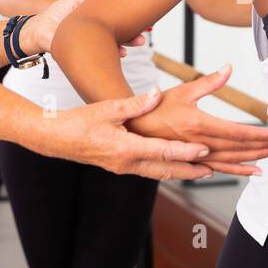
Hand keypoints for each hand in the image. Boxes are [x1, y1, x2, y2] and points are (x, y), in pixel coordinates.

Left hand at [26, 0, 142, 58]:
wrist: (39, 31)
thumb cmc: (59, 13)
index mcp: (100, 18)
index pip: (121, 16)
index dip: (134, 16)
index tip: (147, 14)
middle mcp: (100, 31)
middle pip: (121, 32)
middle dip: (134, 34)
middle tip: (144, 34)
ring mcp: (94, 42)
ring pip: (115, 43)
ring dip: (127, 43)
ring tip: (137, 42)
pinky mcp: (87, 51)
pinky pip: (103, 54)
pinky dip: (113, 53)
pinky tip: (120, 52)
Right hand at [35, 88, 219, 179]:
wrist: (55, 138)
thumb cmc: (79, 121)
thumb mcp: (108, 108)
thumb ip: (135, 103)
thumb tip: (155, 94)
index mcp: (125, 148)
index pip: (163, 151)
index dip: (185, 152)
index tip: (205, 151)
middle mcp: (126, 163)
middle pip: (166, 169)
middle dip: (191, 170)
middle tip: (212, 169)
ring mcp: (122, 168)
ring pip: (158, 173)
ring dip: (181, 172)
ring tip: (201, 171)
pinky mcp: (119, 167)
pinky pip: (148, 171)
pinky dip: (165, 169)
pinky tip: (175, 166)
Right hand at [126, 63, 267, 176]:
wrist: (134, 129)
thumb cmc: (156, 109)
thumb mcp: (183, 91)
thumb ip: (210, 82)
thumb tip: (229, 68)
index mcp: (199, 124)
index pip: (237, 132)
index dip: (259, 135)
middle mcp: (200, 143)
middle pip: (238, 148)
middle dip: (263, 147)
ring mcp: (196, 155)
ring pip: (231, 161)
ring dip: (254, 159)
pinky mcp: (193, 161)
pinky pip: (220, 169)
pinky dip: (237, 170)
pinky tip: (251, 171)